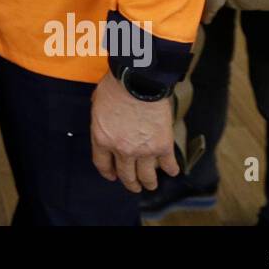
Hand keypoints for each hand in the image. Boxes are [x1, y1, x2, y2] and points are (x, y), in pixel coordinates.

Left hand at [89, 72, 179, 192]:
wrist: (138, 81)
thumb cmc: (116, 87)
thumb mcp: (97, 104)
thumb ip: (101, 120)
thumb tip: (105, 122)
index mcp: (102, 139)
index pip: (102, 164)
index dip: (108, 172)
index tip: (112, 176)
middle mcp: (121, 149)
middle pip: (125, 175)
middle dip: (130, 183)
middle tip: (134, 186)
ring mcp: (143, 150)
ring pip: (147, 176)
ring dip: (149, 182)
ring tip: (150, 184)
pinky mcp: (163, 146)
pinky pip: (168, 164)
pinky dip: (171, 169)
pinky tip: (172, 171)